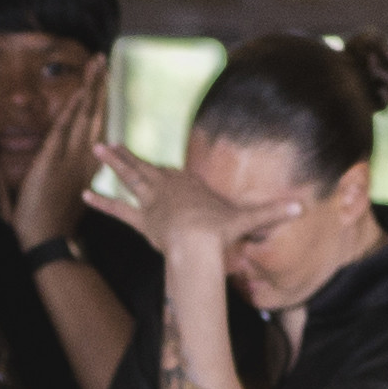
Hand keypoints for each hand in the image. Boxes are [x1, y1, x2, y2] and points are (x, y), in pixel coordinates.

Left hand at [9, 55, 108, 245]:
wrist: (45, 242)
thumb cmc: (52, 225)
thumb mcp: (67, 195)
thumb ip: (70, 176)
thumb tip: (69, 167)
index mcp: (87, 166)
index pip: (97, 127)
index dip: (102, 103)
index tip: (106, 83)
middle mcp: (83, 158)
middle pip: (95, 114)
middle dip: (100, 86)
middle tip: (105, 61)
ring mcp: (69, 158)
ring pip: (84, 116)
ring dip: (90, 88)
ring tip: (97, 64)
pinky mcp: (51, 162)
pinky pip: (63, 129)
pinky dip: (71, 109)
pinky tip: (79, 90)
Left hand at [87, 144, 300, 261]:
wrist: (199, 244)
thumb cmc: (222, 232)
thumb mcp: (249, 219)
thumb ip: (273, 212)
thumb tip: (304, 206)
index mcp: (192, 185)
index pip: (175, 174)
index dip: (164, 171)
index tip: (154, 166)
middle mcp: (170, 188)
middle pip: (146, 169)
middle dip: (127, 157)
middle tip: (107, 144)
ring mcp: (154, 201)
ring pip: (130, 178)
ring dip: (114, 164)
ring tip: (97, 149)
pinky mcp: (141, 218)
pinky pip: (118, 208)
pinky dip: (101, 202)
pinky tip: (83, 195)